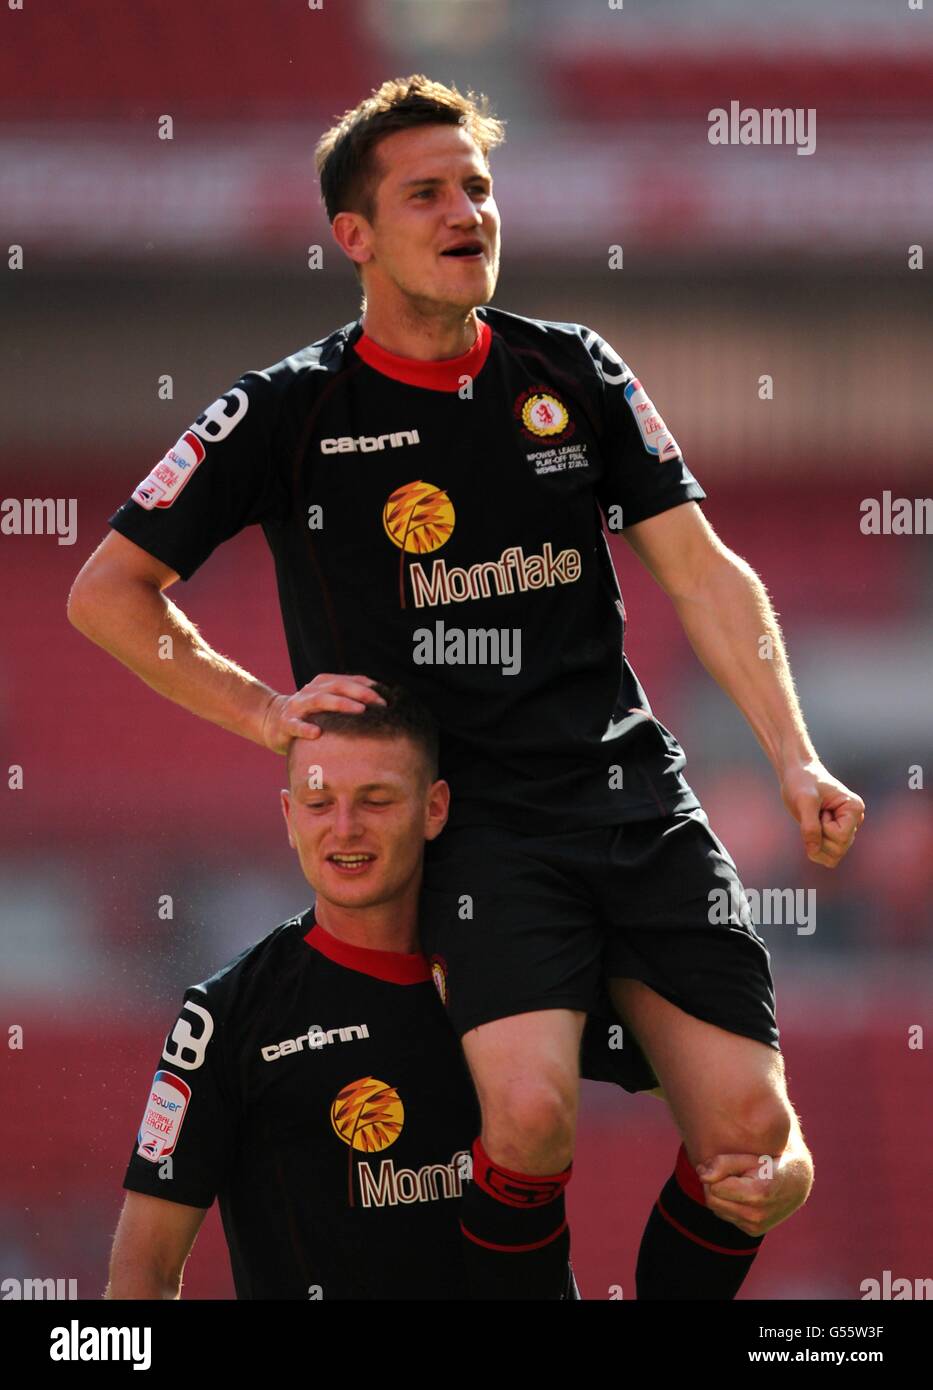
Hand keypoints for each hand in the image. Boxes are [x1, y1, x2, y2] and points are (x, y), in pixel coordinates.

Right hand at [260, 674, 384, 753]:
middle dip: (360, 693)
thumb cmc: (310, 714)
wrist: (272, 720)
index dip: (368, 687)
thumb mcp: (327, 701)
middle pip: (337, 686)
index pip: (349, 680)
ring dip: (340, 704)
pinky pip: (296, 725)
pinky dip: (306, 728)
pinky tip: (317, 733)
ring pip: (320, 701)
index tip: (388, 698)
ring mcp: (298, 706)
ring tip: (359, 710)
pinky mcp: (286, 723)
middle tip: (380, 704)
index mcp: (323, 683)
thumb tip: (381, 703)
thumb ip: (348, 699)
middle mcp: (311, 691)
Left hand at [696, 1149, 812, 1236]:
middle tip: (728, 1172)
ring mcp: (755, 1227)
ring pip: (717, 1210)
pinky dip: (728, 1204)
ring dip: (720, 1195)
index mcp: (758, 1194)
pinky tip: (741, 1193)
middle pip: (713, 1200)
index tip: (724, 1164)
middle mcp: (757, 1216)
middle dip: (713, 1184)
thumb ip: (723, 1163)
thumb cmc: (770, 1163)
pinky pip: (726, 1216)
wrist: (796, 1184)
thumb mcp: (750, 1157)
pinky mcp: (753, 1232)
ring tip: (737, 1181)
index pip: (714, 1187)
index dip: (714, 1172)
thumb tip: (701, 1175)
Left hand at [781, 759, 864, 867]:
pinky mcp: (836, 835)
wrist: (797, 775)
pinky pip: (829, 857)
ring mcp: (846, 829)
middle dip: (819, 837)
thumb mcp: (803, 801)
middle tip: (814, 816)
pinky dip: (816, 850)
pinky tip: (810, 832)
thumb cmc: (802, 782)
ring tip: (813, 821)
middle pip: (839, 849)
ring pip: (834, 856)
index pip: (841, 837)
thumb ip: (809, 826)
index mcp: (854, 809)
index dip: (823, 829)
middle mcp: (855, 821)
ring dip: (817, 844)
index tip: (819, 810)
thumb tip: (813, 851)